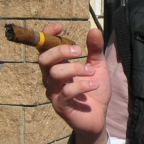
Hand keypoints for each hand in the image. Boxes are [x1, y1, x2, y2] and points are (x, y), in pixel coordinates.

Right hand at [39, 23, 111, 143]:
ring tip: (91, 71)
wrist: (99, 116)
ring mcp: (54, 92)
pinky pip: (66, 92)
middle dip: (61, 51)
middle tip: (79, 51)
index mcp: (58, 65)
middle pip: (44, 59)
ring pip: (54, 74)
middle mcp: (51, 77)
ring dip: (75, 69)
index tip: (61, 27)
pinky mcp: (61, 106)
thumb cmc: (94, 89)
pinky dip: (82, 86)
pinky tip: (95, 85)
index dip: (47, 35)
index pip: (44, 47)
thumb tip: (94, 29)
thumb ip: (95, 49)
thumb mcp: (98, 66)